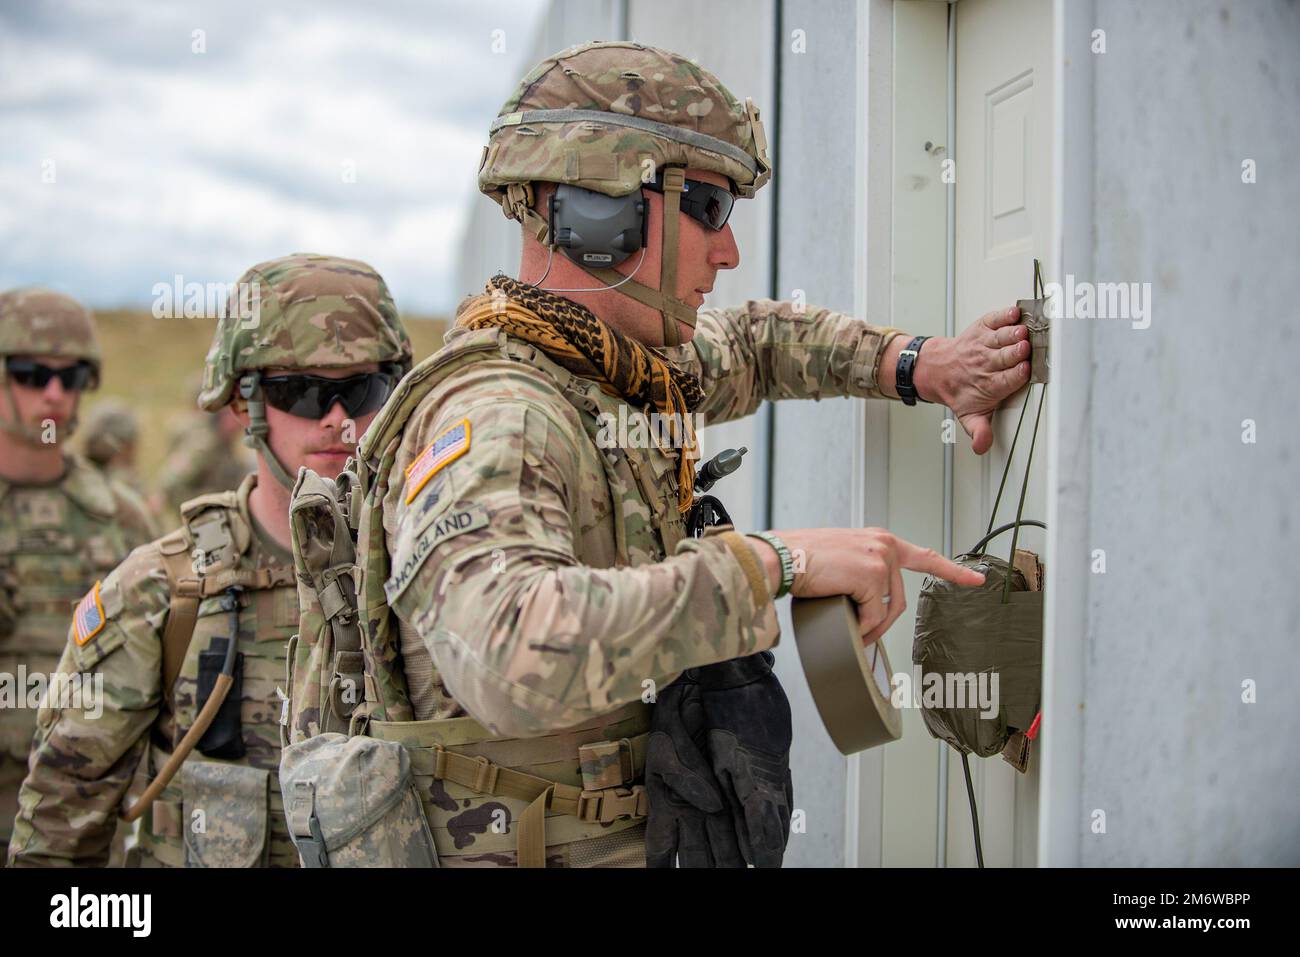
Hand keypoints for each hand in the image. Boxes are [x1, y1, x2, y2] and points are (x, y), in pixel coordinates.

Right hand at [756, 527, 985, 642]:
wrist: (782, 558)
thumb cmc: (801, 560)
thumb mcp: (841, 558)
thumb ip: (862, 570)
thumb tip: (868, 606)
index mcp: (878, 540)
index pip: (923, 556)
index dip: (951, 571)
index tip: (976, 580)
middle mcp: (883, 545)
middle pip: (898, 597)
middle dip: (882, 621)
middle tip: (864, 633)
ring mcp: (879, 559)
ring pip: (886, 608)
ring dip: (869, 625)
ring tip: (849, 626)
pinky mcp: (871, 574)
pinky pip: (872, 614)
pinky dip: (859, 624)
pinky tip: (843, 617)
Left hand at [919, 306, 1030, 454]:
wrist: (937, 370)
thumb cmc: (961, 390)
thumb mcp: (969, 415)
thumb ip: (979, 431)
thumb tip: (981, 446)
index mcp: (988, 385)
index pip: (1007, 379)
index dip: (1017, 374)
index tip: (1027, 370)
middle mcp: (986, 363)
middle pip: (1005, 356)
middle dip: (1016, 352)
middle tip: (1025, 349)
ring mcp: (983, 344)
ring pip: (1000, 337)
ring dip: (1011, 333)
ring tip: (1021, 331)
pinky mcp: (981, 328)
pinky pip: (994, 320)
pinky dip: (1004, 314)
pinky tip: (1014, 313)